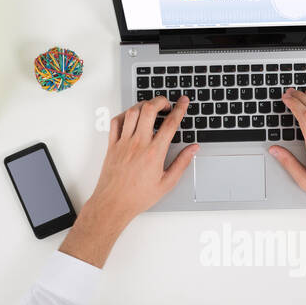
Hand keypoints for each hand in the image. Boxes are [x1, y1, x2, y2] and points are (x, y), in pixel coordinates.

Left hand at [59, 97, 196, 266]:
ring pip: (132, 112)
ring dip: (143, 105)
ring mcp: (123, 143)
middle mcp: (138, 144)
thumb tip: (193, 149)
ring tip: (151, 108)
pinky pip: (116, 122)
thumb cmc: (138, 196)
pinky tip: (130, 117)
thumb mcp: (167, 183)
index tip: (184, 102)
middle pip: (149, 110)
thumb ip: (182, 163)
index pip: (170, 124)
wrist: (114, 204)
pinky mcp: (112, 145)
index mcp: (154, 153)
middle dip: (161, 100)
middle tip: (167, 103)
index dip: (180, 109)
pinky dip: (124, 114)